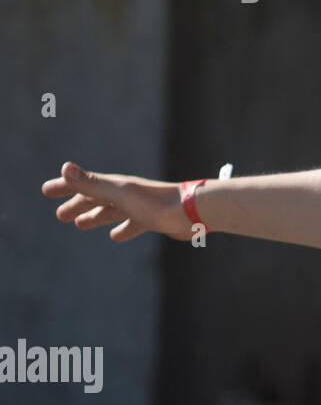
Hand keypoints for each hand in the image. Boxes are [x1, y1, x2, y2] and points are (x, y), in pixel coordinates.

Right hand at [42, 162, 195, 242]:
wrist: (191, 212)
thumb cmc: (155, 202)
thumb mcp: (118, 193)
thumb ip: (91, 183)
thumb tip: (64, 168)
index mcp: (116, 186)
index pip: (84, 184)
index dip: (64, 186)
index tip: (46, 190)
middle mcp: (127, 194)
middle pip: (96, 199)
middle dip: (77, 205)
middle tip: (59, 216)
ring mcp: (140, 207)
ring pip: (112, 212)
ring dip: (95, 216)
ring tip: (80, 225)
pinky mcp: (153, 220)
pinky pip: (132, 225)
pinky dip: (121, 229)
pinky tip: (116, 236)